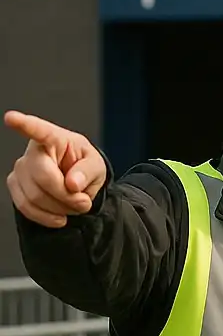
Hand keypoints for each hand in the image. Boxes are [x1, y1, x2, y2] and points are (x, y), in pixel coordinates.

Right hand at [4, 111, 105, 227]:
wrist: (76, 181)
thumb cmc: (84, 166)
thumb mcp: (97, 166)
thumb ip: (88, 172)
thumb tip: (73, 184)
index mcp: (55, 138)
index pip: (39, 130)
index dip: (24, 124)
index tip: (11, 118)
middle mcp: (33, 151)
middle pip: (43, 178)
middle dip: (67, 196)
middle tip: (83, 201)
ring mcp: (21, 168)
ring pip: (34, 196)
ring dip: (60, 209)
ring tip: (73, 205)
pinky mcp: (15, 185)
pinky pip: (25, 207)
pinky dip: (46, 217)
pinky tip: (59, 217)